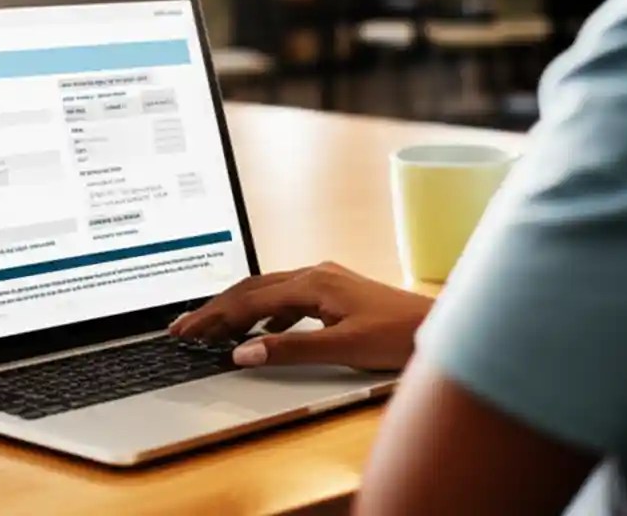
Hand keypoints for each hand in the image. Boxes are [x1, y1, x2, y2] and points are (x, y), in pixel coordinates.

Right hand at [169, 262, 433, 370]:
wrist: (441, 328)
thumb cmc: (400, 335)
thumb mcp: (342, 348)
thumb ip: (290, 350)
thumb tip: (243, 351)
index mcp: (312, 283)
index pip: (248, 301)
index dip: (213, 317)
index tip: (185, 330)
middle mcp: (315, 274)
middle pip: (252, 289)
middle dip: (216, 308)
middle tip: (184, 327)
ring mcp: (326, 280)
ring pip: (268, 291)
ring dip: (239, 309)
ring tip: (214, 329)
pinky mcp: (335, 291)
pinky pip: (287, 298)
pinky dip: (265, 313)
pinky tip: (263, 331)